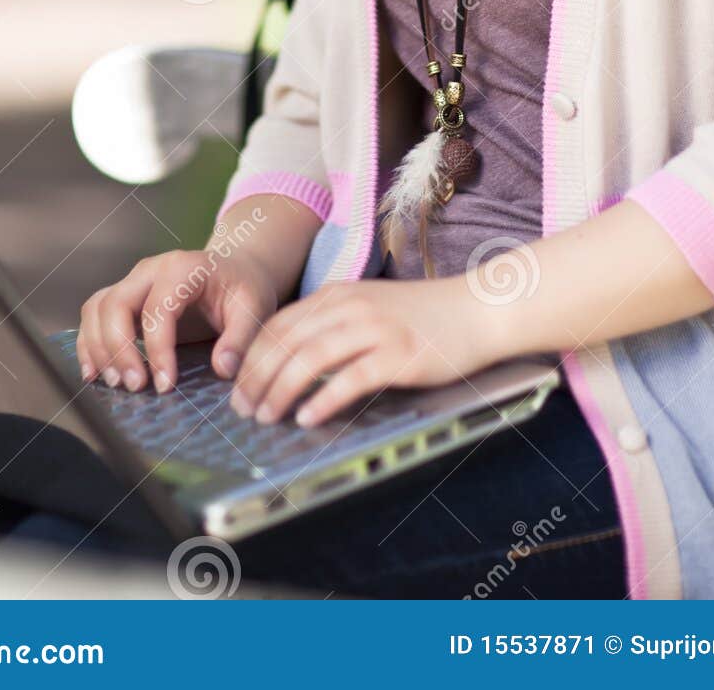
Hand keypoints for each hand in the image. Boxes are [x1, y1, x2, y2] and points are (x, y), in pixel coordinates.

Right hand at [77, 249, 277, 393]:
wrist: (235, 269)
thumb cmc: (243, 288)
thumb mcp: (254, 308)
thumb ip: (240, 338)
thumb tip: (223, 368)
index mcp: (183, 268)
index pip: (158, 308)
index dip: (158, 350)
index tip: (166, 385)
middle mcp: (151, 269)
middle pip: (116, 303)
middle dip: (119, 348)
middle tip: (135, 386)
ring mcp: (134, 281)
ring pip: (98, 307)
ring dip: (100, 347)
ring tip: (117, 383)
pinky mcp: (125, 296)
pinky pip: (95, 314)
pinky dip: (89, 342)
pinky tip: (95, 372)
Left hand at [229, 275, 505, 426]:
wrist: (476, 310)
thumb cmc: (423, 316)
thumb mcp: (370, 308)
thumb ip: (334, 324)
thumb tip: (292, 360)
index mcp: (339, 294)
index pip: (280, 324)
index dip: (252, 357)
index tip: (237, 387)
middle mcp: (351, 306)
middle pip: (288, 341)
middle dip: (257, 378)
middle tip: (243, 410)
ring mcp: (375, 329)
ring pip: (311, 358)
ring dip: (281, 390)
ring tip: (266, 416)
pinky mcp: (399, 355)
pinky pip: (351, 379)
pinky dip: (324, 400)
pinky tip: (308, 418)